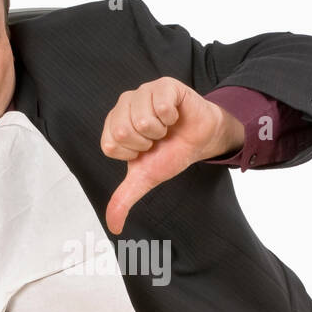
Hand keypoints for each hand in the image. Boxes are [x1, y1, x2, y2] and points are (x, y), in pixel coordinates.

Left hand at [100, 76, 243, 233]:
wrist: (201, 139)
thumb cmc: (171, 152)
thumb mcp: (145, 178)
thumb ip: (124, 199)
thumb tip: (114, 226)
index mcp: (113, 125)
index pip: (110, 145)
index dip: (132, 154)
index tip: (145, 150)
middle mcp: (124, 105)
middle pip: (124, 132)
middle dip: (147, 143)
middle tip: (157, 139)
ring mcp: (143, 92)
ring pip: (144, 120)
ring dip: (161, 132)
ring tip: (167, 128)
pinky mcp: (163, 85)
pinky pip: (162, 106)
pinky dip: (173, 118)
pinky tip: (175, 116)